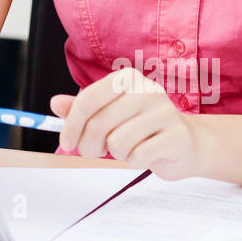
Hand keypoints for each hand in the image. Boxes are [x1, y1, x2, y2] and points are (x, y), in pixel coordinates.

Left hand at [50, 67, 204, 179]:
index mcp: (126, 79)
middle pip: (98, 124)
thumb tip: (55, 104)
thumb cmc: (140, 126)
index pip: (88, 100)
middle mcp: (146, 90)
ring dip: (115, 154)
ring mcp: (164, 112)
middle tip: (93, 152)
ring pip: (117, 143)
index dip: (71, 125)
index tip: (66, 143)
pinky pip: (138, 156)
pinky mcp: (176, 136)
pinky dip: (133, 161)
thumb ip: (82, 108)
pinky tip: (143, 154)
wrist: (185, 142)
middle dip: (88, 146)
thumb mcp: (109, 113)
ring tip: (124, 149)